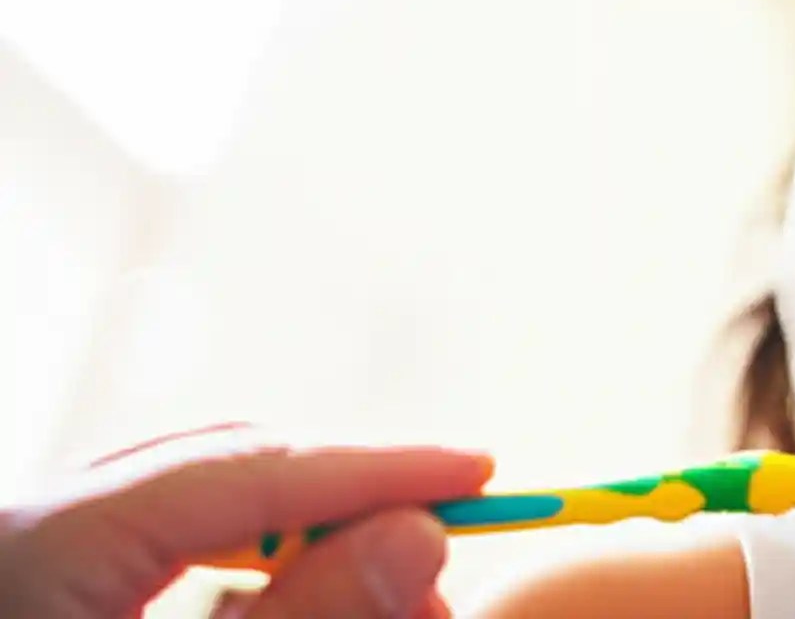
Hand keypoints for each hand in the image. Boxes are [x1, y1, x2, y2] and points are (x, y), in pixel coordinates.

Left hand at [0, 424, 492, 617]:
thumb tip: (417, 534)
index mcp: (43, 541)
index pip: (244, 467)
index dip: (372, 465)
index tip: (475, 470)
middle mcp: (34, 523)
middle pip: (226, 474)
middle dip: (343, 510)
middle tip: (434, 560)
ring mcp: (42, 551)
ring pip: (203, 512)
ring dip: (306, 553)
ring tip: (386, 605)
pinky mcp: (58, 583)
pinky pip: (173, 553)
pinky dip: (253, 582)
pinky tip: (297, 611)